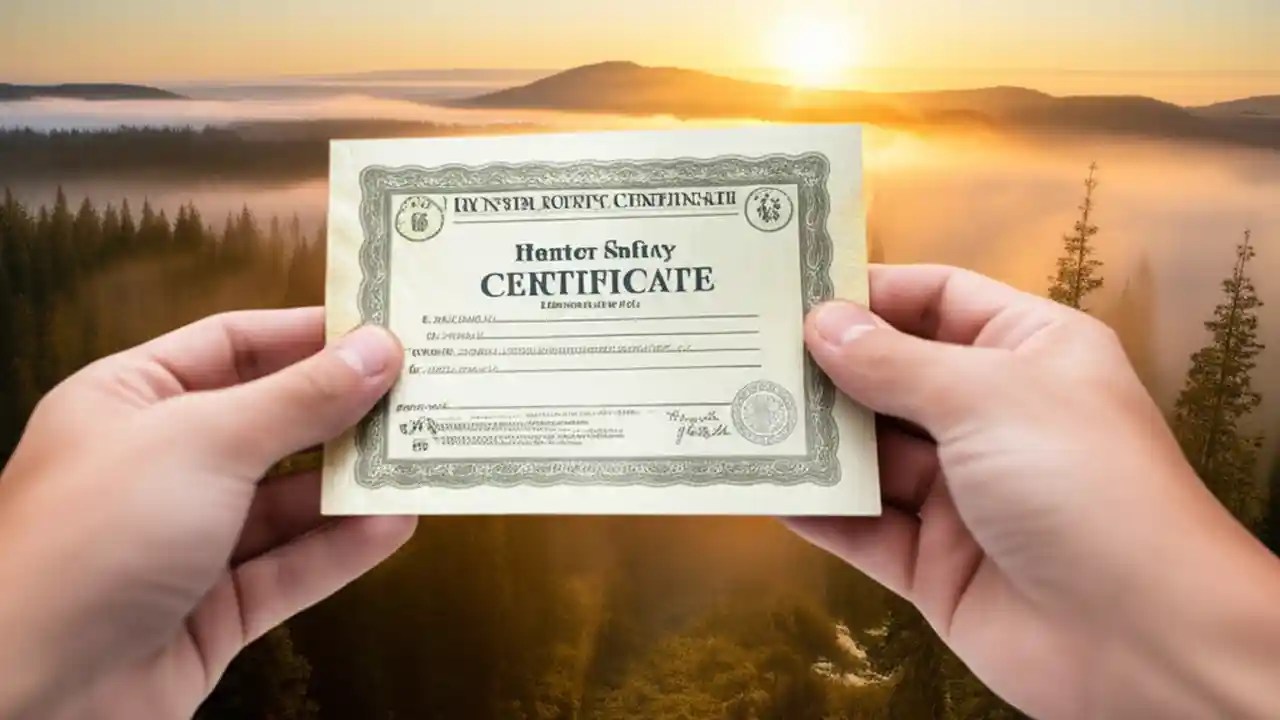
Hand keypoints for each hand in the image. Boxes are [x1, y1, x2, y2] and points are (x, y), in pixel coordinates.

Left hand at [0, 308, 414, 719]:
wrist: (28, 697)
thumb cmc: (89, 541)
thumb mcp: (204, 441)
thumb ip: (299, 399)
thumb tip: (377, 351)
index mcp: (129, 401)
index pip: (232, 346)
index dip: (308, 334)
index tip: (383, 328)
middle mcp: (158, 466)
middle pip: (270, 423)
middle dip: (343, 411)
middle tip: (421, 393)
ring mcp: (185, 542)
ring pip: (287, 502)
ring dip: (353, 484)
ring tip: (423, 457)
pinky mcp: (211, 611)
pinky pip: (289, 569)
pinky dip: (341, 548)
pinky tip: (394, 524)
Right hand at [785, 265, 1279, 718]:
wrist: (1142, 639)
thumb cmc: (1085, 487)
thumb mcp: (986, 398)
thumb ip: (894, 363)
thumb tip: (823, 324)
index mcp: (1029, 354)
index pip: (939, 301)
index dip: (871, 293)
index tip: (795, 288)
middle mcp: (994, 417)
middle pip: (893, 377)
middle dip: (827, 367)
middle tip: (747, 350)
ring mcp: (964, 494)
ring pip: (873, 456)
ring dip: (815, 440)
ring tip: (742, 411)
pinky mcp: (936, 563)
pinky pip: (865, 529)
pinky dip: (821, 511)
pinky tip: (768, 488)